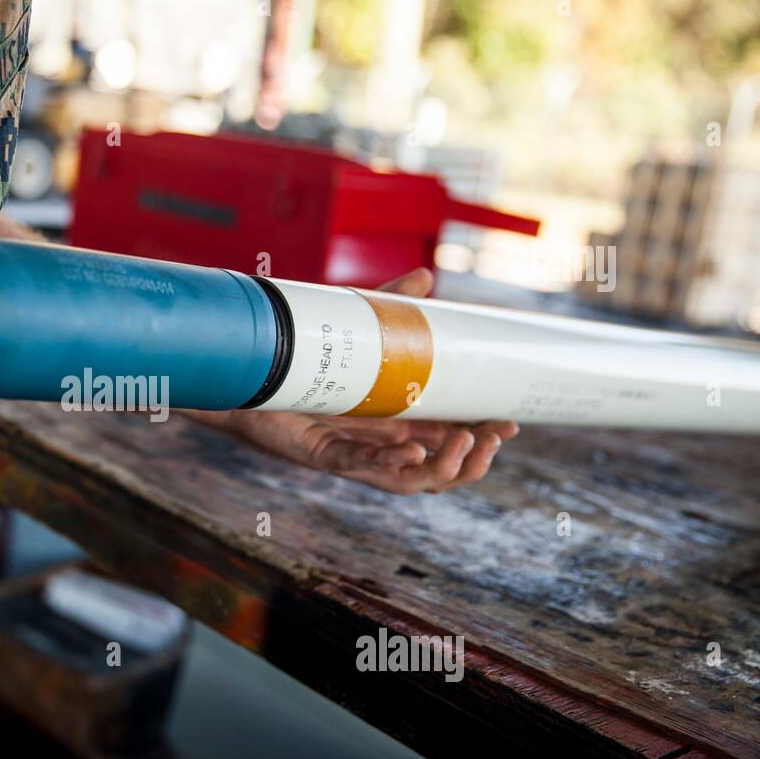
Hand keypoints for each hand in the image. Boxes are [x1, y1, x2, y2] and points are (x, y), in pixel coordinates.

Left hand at [187, 269, 517, 494]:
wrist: (248, 372)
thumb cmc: (302, 358)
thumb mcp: (359, 328)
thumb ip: (393, 307)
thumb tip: (428, 278)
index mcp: (392, 422)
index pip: (448, 439)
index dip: (481, 438)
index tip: (511, 422)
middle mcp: (376, 445)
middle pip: (437, 469)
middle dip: (472, 459)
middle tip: (493, 435)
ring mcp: (350, 453)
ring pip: (408, 480)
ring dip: (441, 468)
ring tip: (464, 444)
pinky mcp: (320, 454)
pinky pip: (361, 468)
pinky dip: (390, 465)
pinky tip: (415, 452)